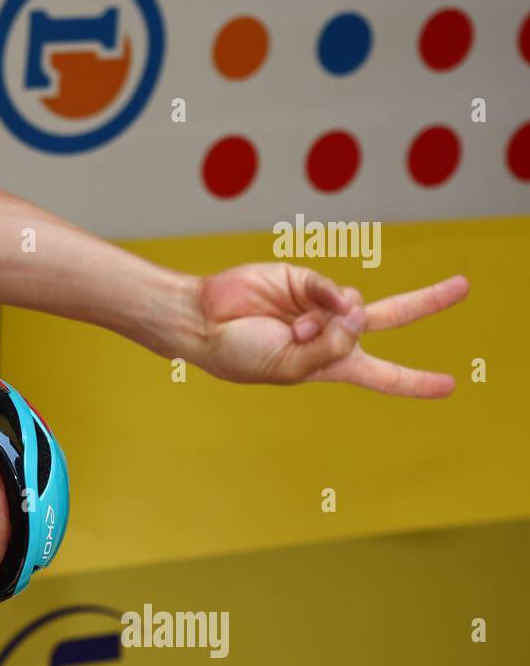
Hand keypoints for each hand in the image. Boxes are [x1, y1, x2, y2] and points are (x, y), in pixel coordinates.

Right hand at [193, 263, 468, 397]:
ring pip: (356, 304)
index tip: (449, 385)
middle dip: (426, 301)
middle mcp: (329, 333)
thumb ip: (331, 346)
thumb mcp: (291, 367)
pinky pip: (330, 286)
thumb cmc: (239, 354)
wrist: (203, 321)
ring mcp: (318, 305)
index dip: (415, 382)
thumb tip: (360, 311)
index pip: (382, 374)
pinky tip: (309, 309)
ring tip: (297, 328)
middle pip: (389, 317)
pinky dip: (327, 296)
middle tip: (462, 286)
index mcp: (329, 365)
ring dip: (334, 319)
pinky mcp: (303, 280)